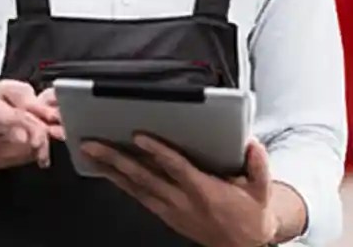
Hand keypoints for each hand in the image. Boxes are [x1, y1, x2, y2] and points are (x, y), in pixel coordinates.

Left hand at [81, 135, 278, 246]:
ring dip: (111, 170)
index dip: (157, 151)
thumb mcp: (261, 189)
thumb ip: (258, 165)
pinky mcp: (165, 215)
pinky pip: (138, 197)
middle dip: (117, 158)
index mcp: (204, 191)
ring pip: (135, 187)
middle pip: (144, 176)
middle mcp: (182, 201)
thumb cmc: (249, 215)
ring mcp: (170, 210)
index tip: (139, 136)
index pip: (176, 167)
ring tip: (90, 153)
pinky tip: (106, 172)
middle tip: (95, 143)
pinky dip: (120, 183)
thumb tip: (252, 143)